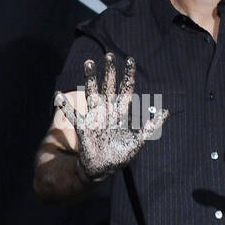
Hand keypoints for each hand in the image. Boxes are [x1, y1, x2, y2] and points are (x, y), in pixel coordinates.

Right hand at [54, 53, 166, 180]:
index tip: (130, 59)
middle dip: (109, 71)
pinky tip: (58, 96)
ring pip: (92, 93)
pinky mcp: (84, 126)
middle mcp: (107, 111)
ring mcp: (94, 117)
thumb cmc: (120, 155)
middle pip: (108, 87)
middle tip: (109, 55)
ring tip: (89, 62)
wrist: (102, 168)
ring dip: (90, 78)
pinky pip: (73, 114)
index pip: (126, 90)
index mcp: (120, 113)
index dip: (128, 75)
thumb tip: (167, 110)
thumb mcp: (139, 140)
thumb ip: (151, 125)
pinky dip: (65, 106)